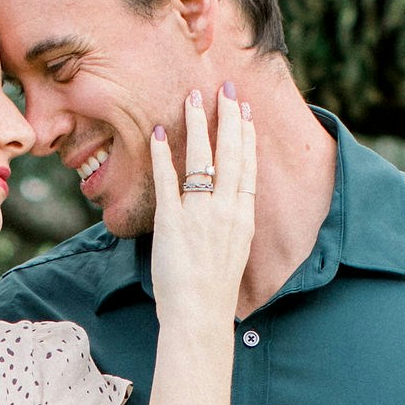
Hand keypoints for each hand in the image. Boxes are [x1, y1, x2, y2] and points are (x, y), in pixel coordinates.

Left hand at [148, 82, 257, 332]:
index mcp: (243, 217)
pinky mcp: (172, 223)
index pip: (248, 166)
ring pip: (202, 160)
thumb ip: (231, 223)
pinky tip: (156, 132)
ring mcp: (199, 215)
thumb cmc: (214, 290)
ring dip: (198, 125)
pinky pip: (167, 181)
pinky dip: (161, 155)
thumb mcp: (234, 251)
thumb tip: (226, 205)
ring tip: (193, 98)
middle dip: (229, 118)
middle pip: (231, 154)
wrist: (200, 315)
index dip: (247, 136)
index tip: (245, 110)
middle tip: (226, 89)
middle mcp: (226, 211)